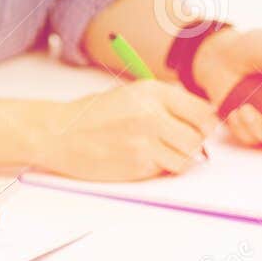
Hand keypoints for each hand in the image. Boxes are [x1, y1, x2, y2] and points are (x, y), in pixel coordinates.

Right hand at [37, 79, 216, 180]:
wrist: (58, 134)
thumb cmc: (91, 116)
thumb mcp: (129, 95)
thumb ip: (163, 103)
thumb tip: (200, 118)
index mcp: (151, 90)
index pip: (203, 110)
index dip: (204, 123)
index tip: (197, 128)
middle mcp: (151, 112)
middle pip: (199, 136)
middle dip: (192, 143)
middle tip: (176, 143)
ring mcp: (145, 139)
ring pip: (188, 157)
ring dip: (178, 158)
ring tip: (156, 151)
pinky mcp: (138, 163)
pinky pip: (167, 170)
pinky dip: (159, 168)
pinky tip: (140, 158)